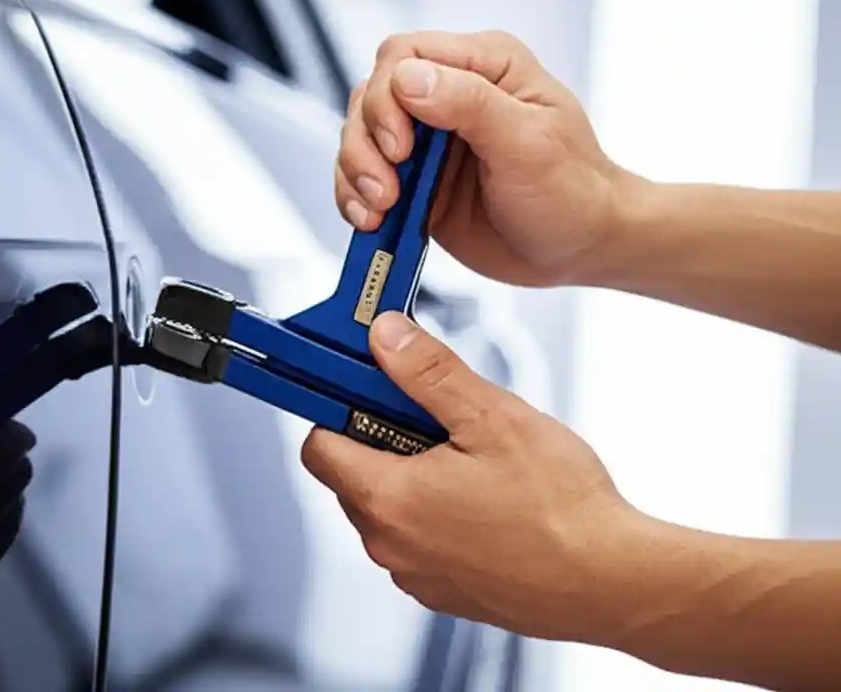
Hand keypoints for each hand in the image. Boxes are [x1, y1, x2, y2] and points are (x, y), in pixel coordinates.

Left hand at [300, 311, 646, 641]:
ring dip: (412, 481)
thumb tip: (385, 338)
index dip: (339, 411)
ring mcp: (414, 575)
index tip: (370, 390)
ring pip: (387, 510)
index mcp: (388, 499)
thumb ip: (428, 374)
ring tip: (473, 464)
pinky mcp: (443, 593)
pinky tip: (487, 503)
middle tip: (440, 421)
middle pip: (352, 477)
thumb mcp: (492, 417)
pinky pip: (417, 542)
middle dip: (383, 442)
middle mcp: (389, 545)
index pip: (318, 447)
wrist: (613, 584)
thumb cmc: (562, 509)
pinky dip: (436, 518)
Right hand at [336, 30, 636, 286]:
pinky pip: (363, 178)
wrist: (579, 250)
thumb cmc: (572, 192)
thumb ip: (471, 104)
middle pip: (372, 95)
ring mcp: (429, 140)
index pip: (405, 56)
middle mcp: (450, 96)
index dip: (388, 99)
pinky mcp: (415, 181)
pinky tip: (372, 220)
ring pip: (359, 135)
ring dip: (356, 173)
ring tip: (380, 208)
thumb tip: (410, 81)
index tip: (402, 148)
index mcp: (485, 67)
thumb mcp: (528, 143)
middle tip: (387, 187)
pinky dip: (355, 198)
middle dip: (366, 143)